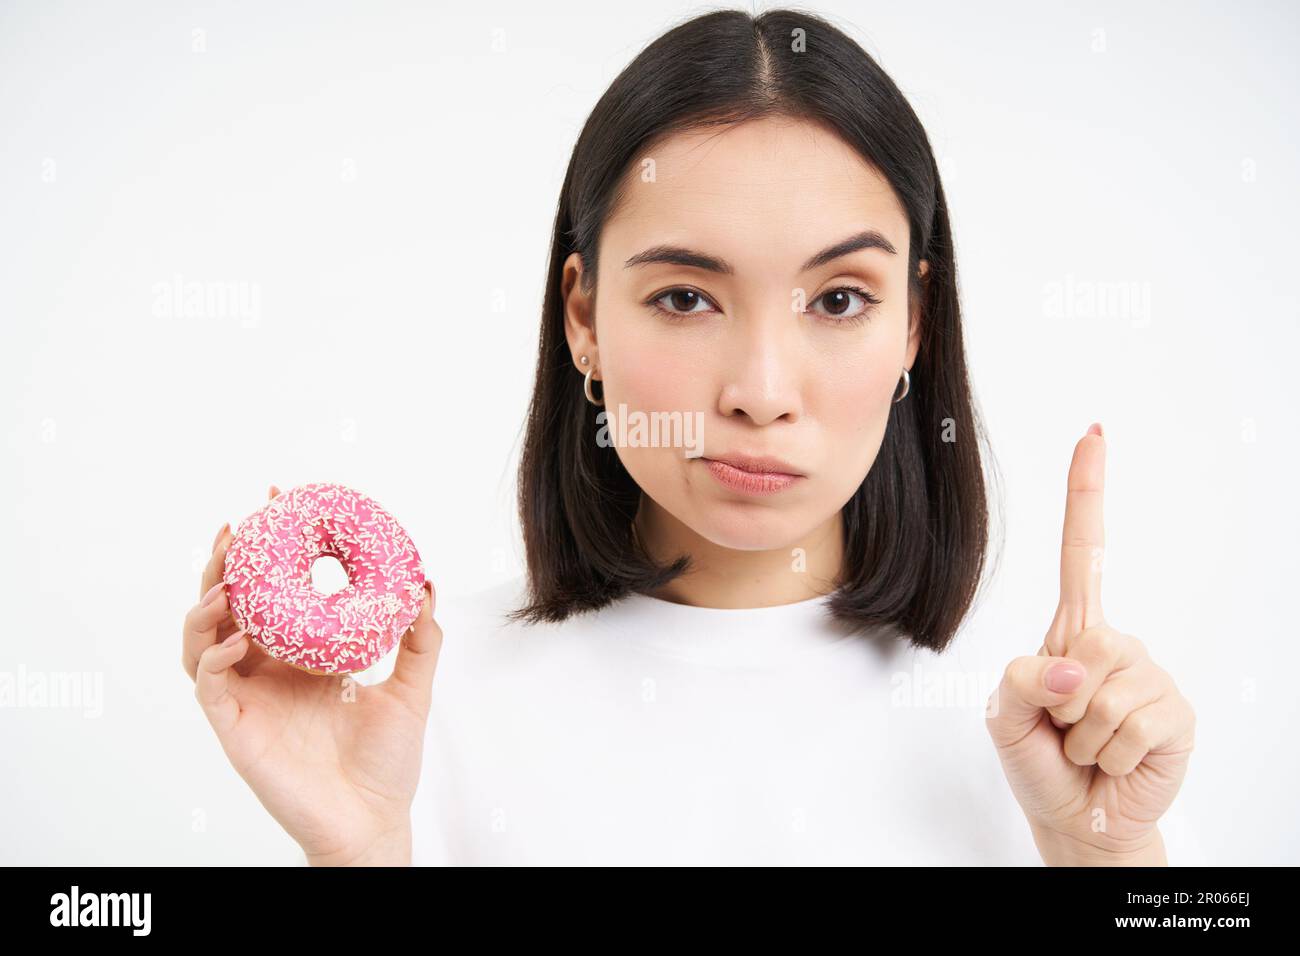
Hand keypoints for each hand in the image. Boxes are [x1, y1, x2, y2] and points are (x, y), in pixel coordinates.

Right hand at [181, 485, 442, 865]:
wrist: (373, 820)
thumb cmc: (387, 762)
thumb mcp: (412, 688)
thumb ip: (421, 639)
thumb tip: (425, 582)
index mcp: (301, 656)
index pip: (274, 593)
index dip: (270, 548)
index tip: (278, 500)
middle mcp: (267, 671)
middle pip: (227, 606)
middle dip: (224, 565)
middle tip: (237, 530)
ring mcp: (246, 698)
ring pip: (201, 639)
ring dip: (206, 604)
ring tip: (225, 580)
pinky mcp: (234, 729)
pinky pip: (208, 684)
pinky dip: (212, 656)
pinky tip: (235, 639)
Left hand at [985, 425, 1195, 865]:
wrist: (1076, 819)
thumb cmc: (1040, 760)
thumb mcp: (1003, 716)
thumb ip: (1019, 681)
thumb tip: (1075, 670)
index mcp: (1072, 633)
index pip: (1084, 552)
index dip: (1088, 493)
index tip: (1093, 435)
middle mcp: (1115, 645)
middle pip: (1085, 644)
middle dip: (1059, 702)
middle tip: (1064, 729)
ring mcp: (1149, 676)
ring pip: (1101, 694)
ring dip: (1081, 735)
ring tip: (1086, 748)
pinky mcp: (1174, 713)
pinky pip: (1130, 726)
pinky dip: (1109, 754)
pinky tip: (1115, 760)